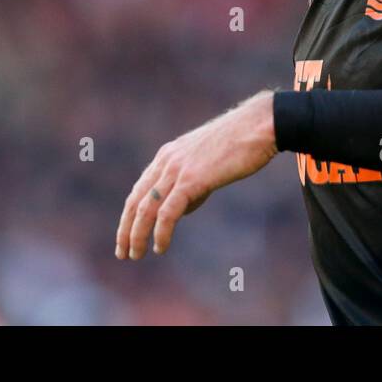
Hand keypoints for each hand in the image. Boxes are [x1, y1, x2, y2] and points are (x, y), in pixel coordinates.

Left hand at [115, 89, 276, 259]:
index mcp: (168, 155)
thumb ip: (191, 184)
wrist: (258, 126)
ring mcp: (177, 169)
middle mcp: (166, 161)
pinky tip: (160, 247)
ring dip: (137, 234)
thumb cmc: (241, 143)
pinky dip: (161, 232)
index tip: (126, 234)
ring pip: (146, 208)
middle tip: (123, 252)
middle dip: (126, 229)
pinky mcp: (191, 179)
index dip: (130, 214)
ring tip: (136, 254)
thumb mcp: (208, 163)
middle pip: (135, 200)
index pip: (140, 189)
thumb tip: (181, 210)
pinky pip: (168, 212)